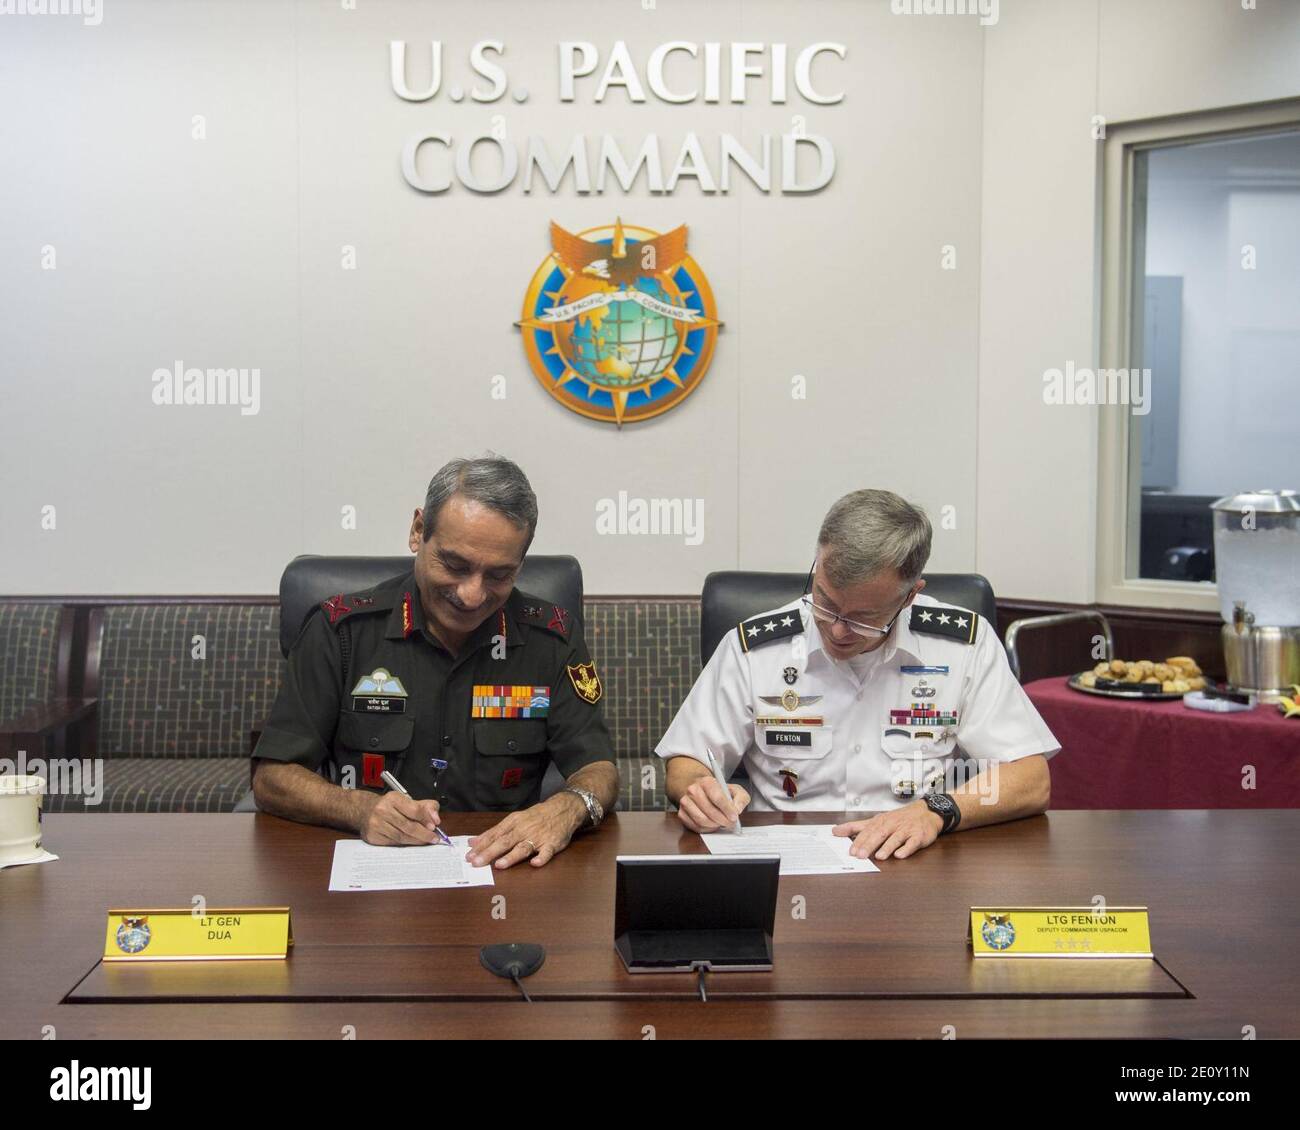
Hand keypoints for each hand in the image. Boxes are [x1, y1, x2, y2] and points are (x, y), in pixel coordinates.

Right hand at [360, 792, 442, 845]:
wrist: (365, 810)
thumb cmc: (390, 806)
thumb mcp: (407, 800)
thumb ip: (425, 806)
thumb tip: (435, 818)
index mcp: (393, 798)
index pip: (414, 810)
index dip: (426, 819)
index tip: (434, 826)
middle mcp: (383, 810)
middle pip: (408, 826)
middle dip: (424, 834)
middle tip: (433, 838)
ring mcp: (376, 824)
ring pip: (401, 837)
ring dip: (416, 841)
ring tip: (425, 841)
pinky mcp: (373, 836)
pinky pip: (393, 843)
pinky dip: (405, 844)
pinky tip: (411, 842)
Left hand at [466, 793, 584, 869]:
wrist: (563, 808)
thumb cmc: (536, 816)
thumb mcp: (515, 819)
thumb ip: (495, 832)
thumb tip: (473, 842)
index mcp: (514, 822)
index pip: (494, 834)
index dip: (481, 845)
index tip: (469, 855)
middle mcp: (524, 829)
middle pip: (504, 842)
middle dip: (489, 852)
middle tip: (476, 862)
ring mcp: (538, 837)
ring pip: (523, 847)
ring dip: (511, 856)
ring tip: (500, 865)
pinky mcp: (552, 843)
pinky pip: (547, 852)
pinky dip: (541, 857)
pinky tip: (535, 863)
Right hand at [676, 777, 750, 833]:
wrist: (702, 791)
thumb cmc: (720, 792)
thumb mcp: (735, 791)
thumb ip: (741, 798)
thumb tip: (737, 810)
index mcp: (706, 781)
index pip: (717, 797)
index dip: (727, 809)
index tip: (734, 817)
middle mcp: (693, 790)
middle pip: (709, 810)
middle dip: (722, 820)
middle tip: (730, 824)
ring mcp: (685, 802)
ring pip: (701, 819)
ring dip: (714, 825)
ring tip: (721, 823)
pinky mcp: (681, 813)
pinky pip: (695, 826)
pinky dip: (706, 829)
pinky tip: (712, 825)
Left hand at [833, 802, 942, 860]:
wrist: (926, 813)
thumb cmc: (898, 819)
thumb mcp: (876, 820)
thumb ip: (856, 827)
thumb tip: (836, 831)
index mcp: (881, 821)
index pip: (867, 831)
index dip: (858, 841)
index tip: (850, 850)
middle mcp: (892, 825)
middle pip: (879, 834)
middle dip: (869, 845)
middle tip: (860, 855)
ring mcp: (906, 830)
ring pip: (895, 838)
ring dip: (887, 847)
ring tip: (879, 856)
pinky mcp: (918, 836)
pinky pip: (913, 843)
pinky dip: (907, 849)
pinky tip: (900, 855)